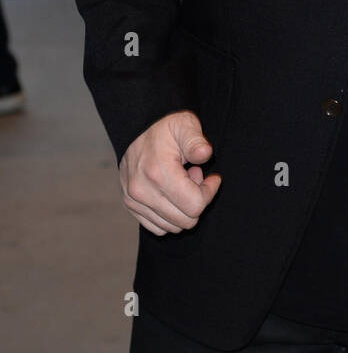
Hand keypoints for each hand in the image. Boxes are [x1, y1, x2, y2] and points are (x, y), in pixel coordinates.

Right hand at [119, 111, 220, 235]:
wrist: (137, 127)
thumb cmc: (165, 127)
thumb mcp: (184, 125)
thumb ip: (196, 141)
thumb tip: (205, 153)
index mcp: (158, 173)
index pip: (194, 206)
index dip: (209, 192)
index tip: (212, 177)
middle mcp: (142, 191)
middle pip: (185, 220)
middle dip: (197, 200)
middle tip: (195, 177)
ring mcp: (134, 200)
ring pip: (172, 227)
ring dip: (183, 208)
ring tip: (182, 183)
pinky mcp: (130, 205)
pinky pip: (157, 227)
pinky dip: (169, 216)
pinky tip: (171, 193)